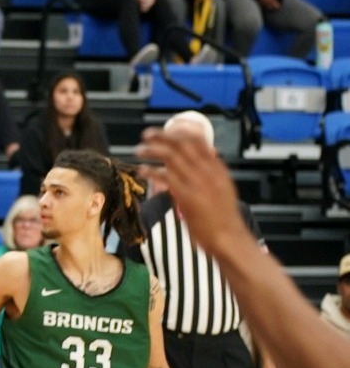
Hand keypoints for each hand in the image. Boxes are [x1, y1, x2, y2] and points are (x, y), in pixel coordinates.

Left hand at [135, 127, 257, 251]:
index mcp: (218, 168)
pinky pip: (164, 177)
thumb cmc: (224, 217)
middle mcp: (208, 171)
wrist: (229, 238)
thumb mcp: (223, 189)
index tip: (167, 128)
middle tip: (146, 134)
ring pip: (171, 157)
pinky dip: (151, 171)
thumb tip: (205, 157)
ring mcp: (198, 183)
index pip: (199, 141)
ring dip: (152, 151)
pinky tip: (142, 170)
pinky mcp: (186, 196)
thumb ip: (211, 172)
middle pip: (182, 145)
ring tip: (139, 150)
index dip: (181, 131)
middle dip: (162, 136)